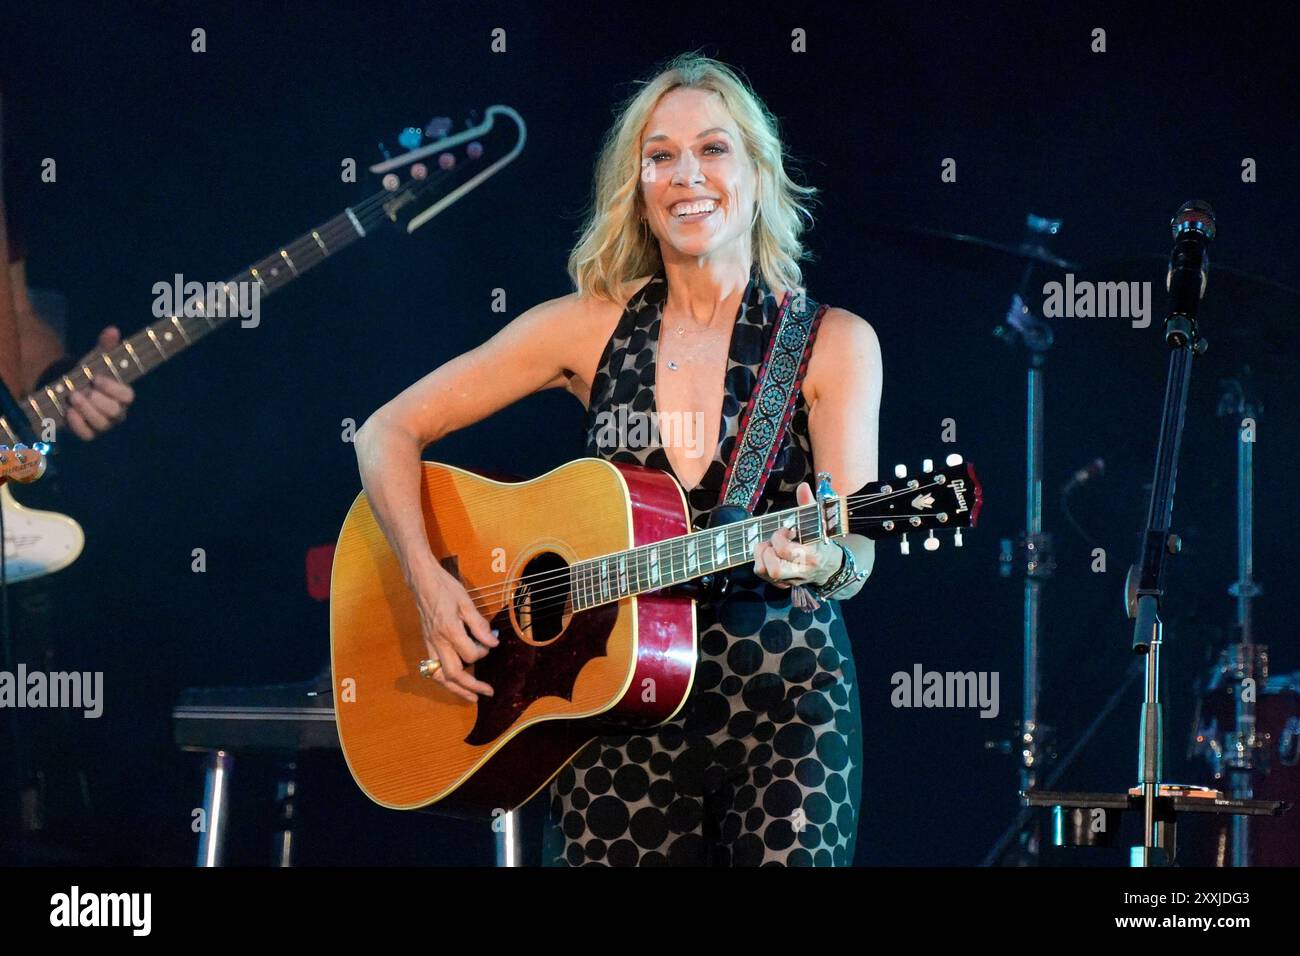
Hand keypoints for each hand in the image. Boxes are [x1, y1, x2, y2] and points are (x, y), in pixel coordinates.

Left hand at [66, 327, 135, 439]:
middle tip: (82, 390)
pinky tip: (69, 411)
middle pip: (115, 413)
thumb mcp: (95, 360)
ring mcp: (103, 424)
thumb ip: (105, 347)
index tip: (96, 378)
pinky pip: (87, 435)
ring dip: (86, 410)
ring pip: (102, 424)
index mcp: (122, 395)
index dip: (113, 389)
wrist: (71, 390)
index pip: (128, 396)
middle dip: (98, 401)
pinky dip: (78, 424)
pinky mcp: (88, 433)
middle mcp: (117, 413)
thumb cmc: (88, 375)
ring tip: (73, 397)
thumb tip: (112, 330)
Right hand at [411, 561, 500, 702]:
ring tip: (471, 696)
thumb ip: (479, 624)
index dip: (484, 652)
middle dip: (471, 687)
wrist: (423, 582)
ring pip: (440, 676)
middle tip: (487, 692)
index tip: (490, 642)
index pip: (470, 655)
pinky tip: (455, 682)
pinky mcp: (426, 644)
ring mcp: (430, 644)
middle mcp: (437, 642)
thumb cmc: (446, 589)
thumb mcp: (467, 602)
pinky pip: (433, 669)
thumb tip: (493, 642)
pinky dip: (445, 680)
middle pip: (453, 674)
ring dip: (456, 689)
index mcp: (449, 630)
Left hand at [752, 482, 843, 588]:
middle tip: (772, 542)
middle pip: (774, 569)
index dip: (779, 538)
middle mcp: (800, 571)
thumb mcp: (818, 522)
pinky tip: (770, 555)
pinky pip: (764, 577)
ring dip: (761, 557)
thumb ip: (808, 505)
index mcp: (810, 556)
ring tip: (768, 547)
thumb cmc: (821, 541)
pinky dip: (762, 563)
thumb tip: (803, 486)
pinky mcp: (783, 584)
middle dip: (767, 551)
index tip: (786, 530)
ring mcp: (790, 580)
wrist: (830, 567)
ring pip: (765, 573)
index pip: (785, 551)